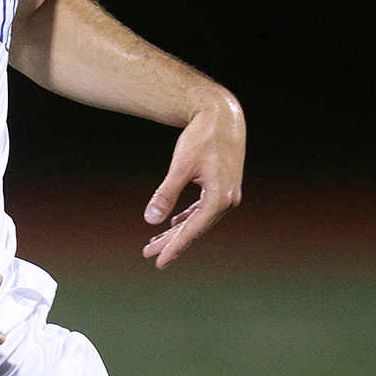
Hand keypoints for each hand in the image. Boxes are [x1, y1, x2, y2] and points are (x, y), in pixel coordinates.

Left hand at [143, 93, 245, 267]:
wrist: (222, 113)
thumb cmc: (202, 136)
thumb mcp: (181, 165)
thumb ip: (166, 193)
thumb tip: (151, 219)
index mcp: (219, 197)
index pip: (193, 230)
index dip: (175, 246)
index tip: (159, 261)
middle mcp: (227, 200)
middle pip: (195, 228)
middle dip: (171, 241)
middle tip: (148, 253)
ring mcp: (227, 194)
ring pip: (198, 219)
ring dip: (178, 231)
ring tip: (156, 241)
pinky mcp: (224, 186)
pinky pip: (203, 209)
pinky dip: (188, 217)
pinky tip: (174, 223)